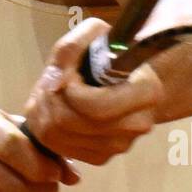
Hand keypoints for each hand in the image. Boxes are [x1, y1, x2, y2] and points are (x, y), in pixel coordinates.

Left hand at [22, 17, 161, 165]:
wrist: (123, 78)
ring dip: (45, 111)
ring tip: (52, 93)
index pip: (95, 107)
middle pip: (70, 122)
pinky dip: (48, 127)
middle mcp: (137, 124)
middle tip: (52, 82)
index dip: (70, 91)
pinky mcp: (102, 157)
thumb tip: (56, 82)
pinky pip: (60, 147)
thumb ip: (72, 48)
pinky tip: (58, 109)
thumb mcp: (93, 34)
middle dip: (51, 98)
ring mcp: (120, 145)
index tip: (67, 74)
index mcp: (146, 92)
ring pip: (59, 136)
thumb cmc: (108, 54)